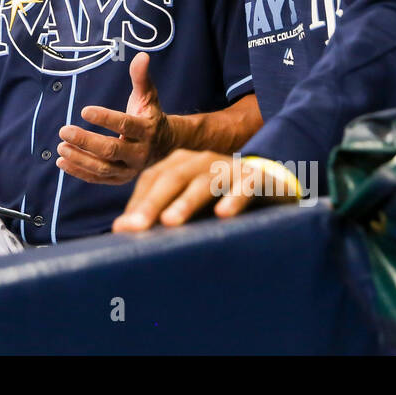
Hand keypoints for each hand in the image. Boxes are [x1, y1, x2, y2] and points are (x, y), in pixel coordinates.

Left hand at [56, 52, 178, 183]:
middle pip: (111, 149)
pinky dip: (79, 172)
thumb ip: (141, 77)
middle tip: (63, 130)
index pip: (125, 124)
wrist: (165, 145)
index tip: (83, 110)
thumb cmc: (150, 115)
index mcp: (147, 130)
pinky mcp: (120, 179)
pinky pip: (98, 179)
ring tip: (61, 147)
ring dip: (80, 159)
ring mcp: (130, 169)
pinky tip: (62, 161)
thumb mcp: (148, 96)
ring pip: (103, 168)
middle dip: (86, 141)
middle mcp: (140, 153)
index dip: (105, 118)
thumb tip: (142, 55)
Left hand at [112, 150, 293, 231]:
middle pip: (172, 179)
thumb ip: (164, 215)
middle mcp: (202, 161)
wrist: (272, 185)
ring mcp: (229, 167)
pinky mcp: (257, 177)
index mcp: (181, 165)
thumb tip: (125, 233)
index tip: (123, 230)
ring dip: (187, 202)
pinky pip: (245, 186)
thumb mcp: (191, 206)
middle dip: (151, 204)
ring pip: (205, 182)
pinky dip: (234, 199)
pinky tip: (223, 215)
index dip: (137, 203)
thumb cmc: (221, 200)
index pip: (152, 179)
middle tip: (135, 228)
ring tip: (170, 222)